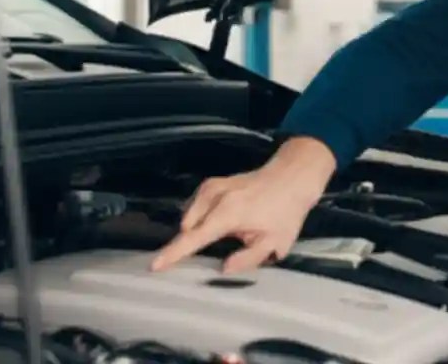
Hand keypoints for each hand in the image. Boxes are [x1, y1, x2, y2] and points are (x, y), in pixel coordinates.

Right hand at [150, 137, 335, 272]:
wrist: (293, 176)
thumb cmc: (286, 212)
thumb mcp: (276, 242)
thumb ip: (249, 258)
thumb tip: (224, 269)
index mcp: (228, 213)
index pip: (194, 237)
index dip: (174, 253)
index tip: (154, 265)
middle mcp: (214, 197)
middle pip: (188, 227)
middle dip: (191, 243)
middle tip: (218, 252)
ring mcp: (212, 186)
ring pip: (190, 216)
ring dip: (197, 230)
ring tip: (229, 234)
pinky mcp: (213, 183)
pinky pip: (195, 205)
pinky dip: (200, 217)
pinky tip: (220, 222)